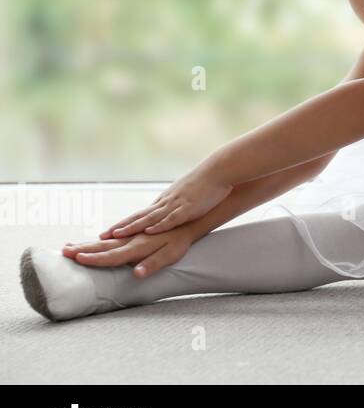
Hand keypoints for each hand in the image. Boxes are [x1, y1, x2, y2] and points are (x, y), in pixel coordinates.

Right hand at [62, 227, 196, 278]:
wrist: (188, 219)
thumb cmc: (180, 241)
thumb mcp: (170, 255)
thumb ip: (152, 263)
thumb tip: (136, 274)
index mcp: (138, 247)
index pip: (113, 255)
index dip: (95, 258)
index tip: (77, 258)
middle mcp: (131, 239)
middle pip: (103, 246)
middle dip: (83, 249)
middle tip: (63, 251)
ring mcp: (132, 235)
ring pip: (106, 240)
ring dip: (88, 243)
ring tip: (69, 245)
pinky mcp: (136, 231)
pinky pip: (115, 236)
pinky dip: (103, 239)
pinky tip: (97, 240)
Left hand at [98, 167, 232, 238]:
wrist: (219, 171)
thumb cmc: (204, 184)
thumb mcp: (185, 197)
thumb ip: (173, 206)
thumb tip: (164, 214)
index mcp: (164, 202)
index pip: (139, 215)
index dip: (122, 224)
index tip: (106, 233)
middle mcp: (165, 203)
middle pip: (138, 217)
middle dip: (119, 227)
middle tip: (100, 236)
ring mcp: (176, 204)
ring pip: (150, 217)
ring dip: (133, 226)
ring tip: (117, 234)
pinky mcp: (189, 207)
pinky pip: (173, 217)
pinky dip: (161, 224)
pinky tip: (150, 230)